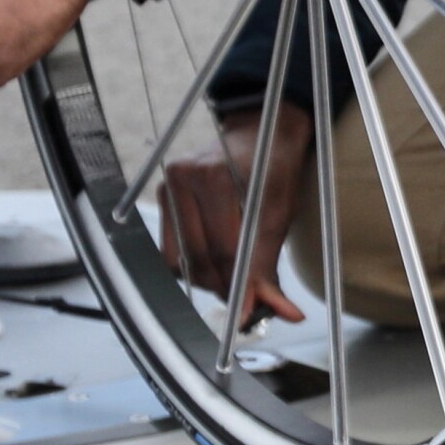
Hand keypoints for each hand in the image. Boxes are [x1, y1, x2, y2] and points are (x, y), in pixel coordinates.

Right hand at [158, 98, 316, 329]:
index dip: (239, 284)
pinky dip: (192, 264)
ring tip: (232, 278)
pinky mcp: (161, 195)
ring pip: (177, 259)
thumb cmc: (274, 170)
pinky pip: (170, 248)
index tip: (251, 310)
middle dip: (221, 286)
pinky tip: (214, 261)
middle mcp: (182, 178)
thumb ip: (270, 265)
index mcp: (214, 176)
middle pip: (195, 258)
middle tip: (244, 300)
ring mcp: (167, 185)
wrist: (259, 131)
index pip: (223, 248)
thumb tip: (283, 313)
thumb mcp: (280, 215)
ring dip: (205, 278)